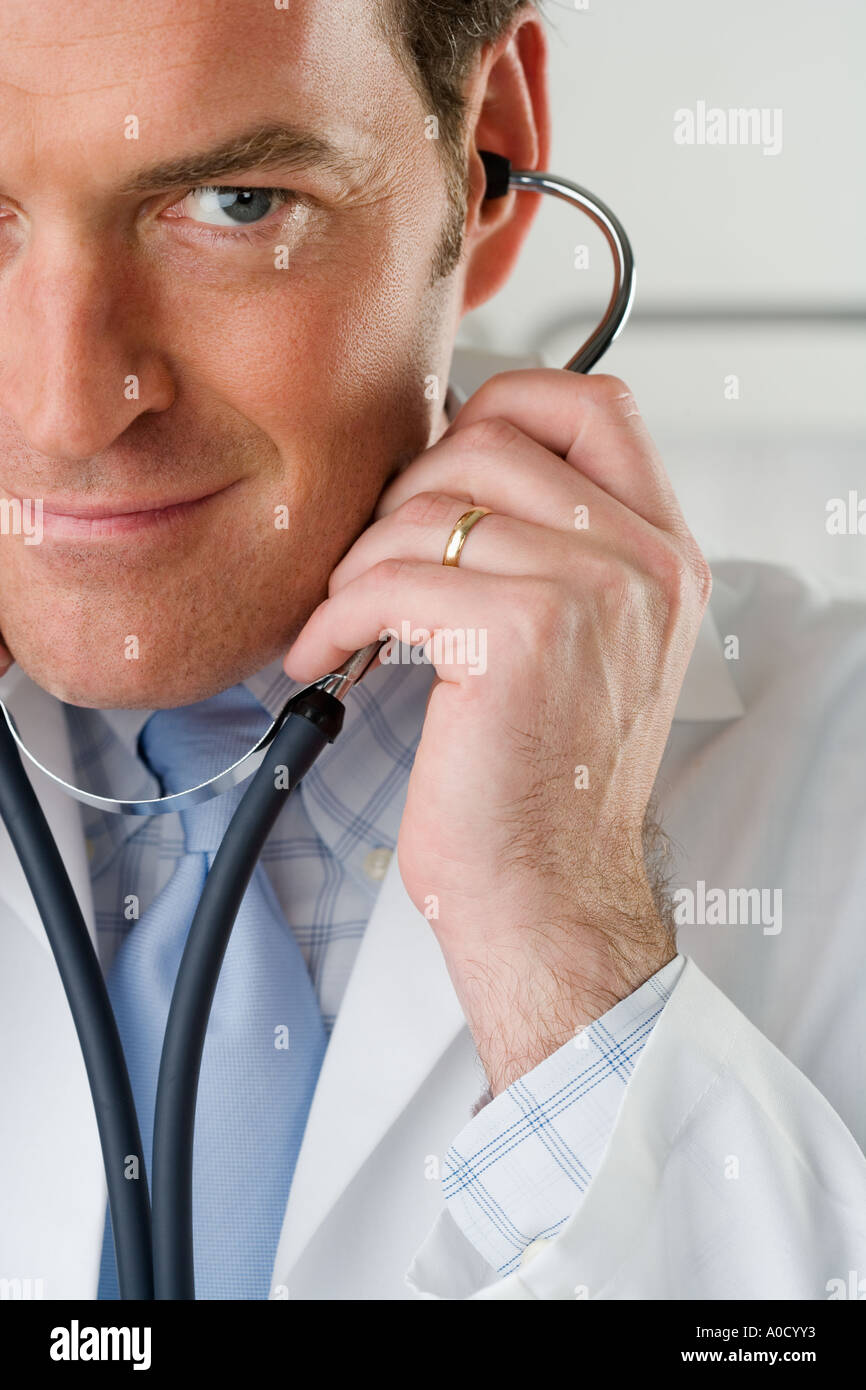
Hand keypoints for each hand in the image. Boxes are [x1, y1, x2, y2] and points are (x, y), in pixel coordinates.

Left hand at [285, 369, 711, 1094]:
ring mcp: (591, 592)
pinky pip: (391, 579)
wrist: (549, 894)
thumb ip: (557, 550)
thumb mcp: (588, 648)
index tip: (442, 464)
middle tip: (374, 564)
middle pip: (489, 440)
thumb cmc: (546, 783)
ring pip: (428, 510)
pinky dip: (335, 615)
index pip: (595, 403)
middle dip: (403, 495)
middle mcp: (644, 562)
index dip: (503, 403)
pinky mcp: (522, 634)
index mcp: (665, 554)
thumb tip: (453, 471)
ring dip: (359, 564)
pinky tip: (323, 656)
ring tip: (346, 620)